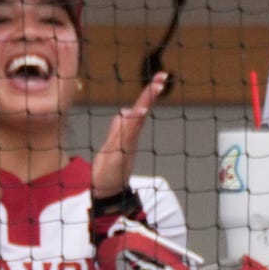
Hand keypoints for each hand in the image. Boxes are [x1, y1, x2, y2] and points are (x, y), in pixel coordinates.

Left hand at [89, 73, 168, 200]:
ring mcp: (126, 144)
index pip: (139, 108)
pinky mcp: (121, 152)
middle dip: (151, 93)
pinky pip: (128, 134)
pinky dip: (134, 123)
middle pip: (141, 111)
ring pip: (137, 120)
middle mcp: (130, 137)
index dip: (148, 93)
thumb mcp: (111, 145)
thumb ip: (118, 129)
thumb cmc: (108, 171)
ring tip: (155, 87)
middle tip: (162, 77)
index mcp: (128, 133)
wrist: (106, 192)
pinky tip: (138, 112)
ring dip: (145, 103)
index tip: (159, 78)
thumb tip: (125, 111)